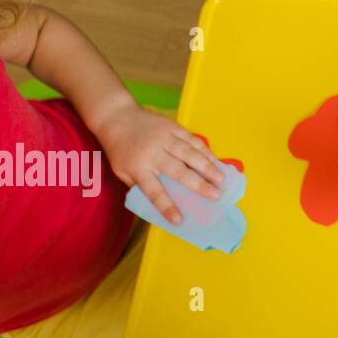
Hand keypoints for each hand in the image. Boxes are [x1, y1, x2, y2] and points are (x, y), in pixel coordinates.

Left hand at [96, 103, 224, 224]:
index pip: (153, 191)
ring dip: (207, 166)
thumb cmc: (119, 150)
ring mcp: (164, 138)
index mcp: (137, 168)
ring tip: (221, 178)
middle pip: (178, 172)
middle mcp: (152, 153)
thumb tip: (160, 200)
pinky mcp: (172, 127)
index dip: (166, 206)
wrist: (116, 117)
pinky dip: (205, 150)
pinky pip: (192, 139)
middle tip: (215, 195)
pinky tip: (215, 159)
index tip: (179, 220)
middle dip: (199, 185)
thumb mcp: (121, 171)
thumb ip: (139, 185)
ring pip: (189, 154)